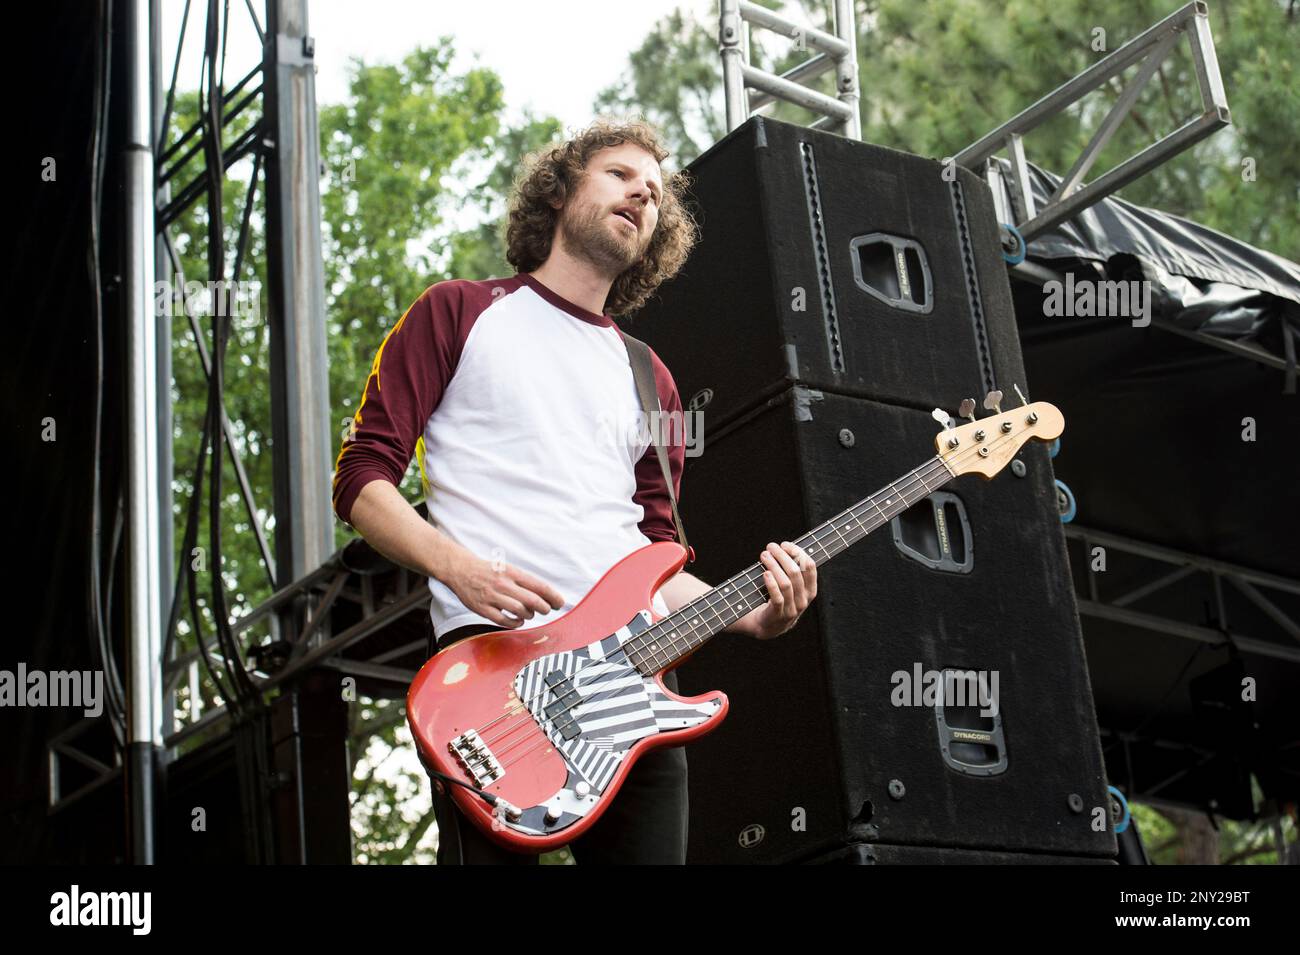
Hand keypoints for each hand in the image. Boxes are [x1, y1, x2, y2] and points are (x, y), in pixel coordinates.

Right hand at [445, 552, 564, 629]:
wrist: (461, 570)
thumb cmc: (488, 571)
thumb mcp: (508, 569)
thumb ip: (524, 581)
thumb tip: (545, 594)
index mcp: (512, 573)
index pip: (539, 586)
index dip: (553, 596)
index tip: (559, 603)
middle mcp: (504, 584)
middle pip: (532, 600)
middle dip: (544, 608)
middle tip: (547, 610)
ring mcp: (492, 597)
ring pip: (520, 611)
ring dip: (529, 615)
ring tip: (529, 613)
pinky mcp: (483, 608)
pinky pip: (503, 621)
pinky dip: (515, 623)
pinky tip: (518, 620)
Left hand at [747, 541, 816, 639]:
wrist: (770, 625)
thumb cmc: (780, 600)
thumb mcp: (792, 587)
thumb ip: (792, 570)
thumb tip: (785, 547)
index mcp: (810, 590)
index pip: (810, 567)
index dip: (798, 552)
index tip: (785, 544)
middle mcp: (804, 599)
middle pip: (796, 572)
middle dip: (782, 556)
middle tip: (771, 547)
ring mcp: (792, 608)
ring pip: (786, 583)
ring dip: (774, 566)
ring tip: (764, 556)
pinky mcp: (778, 614)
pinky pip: (777, 597)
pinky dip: (771, 583)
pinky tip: (765, 573)